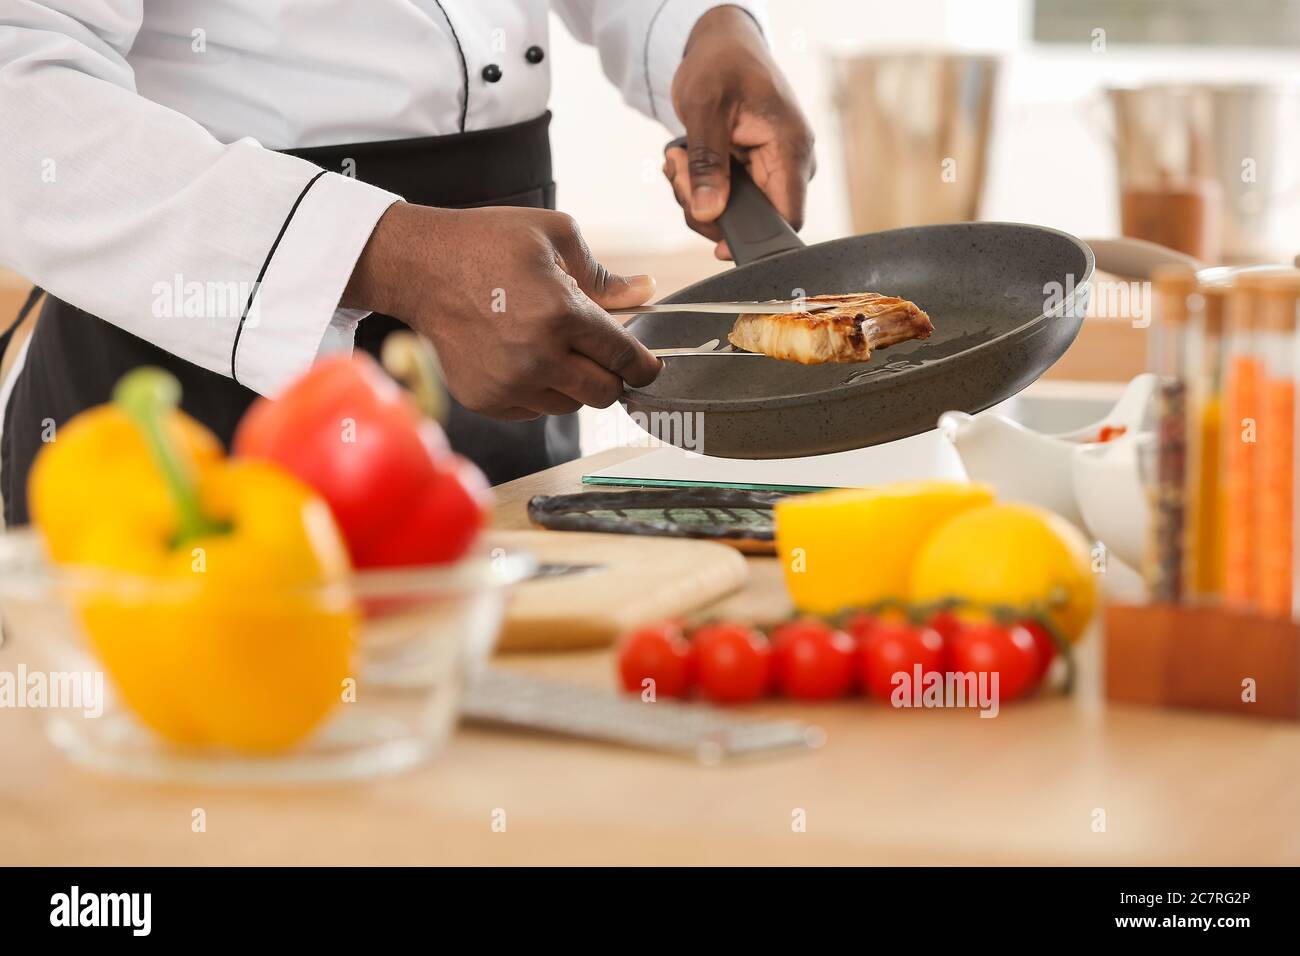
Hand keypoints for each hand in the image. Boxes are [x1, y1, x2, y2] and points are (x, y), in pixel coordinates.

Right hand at [343, 202, 661, 419]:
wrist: (419, 267)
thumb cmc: (486, 243)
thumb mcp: (551, 235)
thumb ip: (603, 273)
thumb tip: (645, 290)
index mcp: (561, 314)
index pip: (625, 358)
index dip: (644, 366)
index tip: (648, 367)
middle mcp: (537, 357)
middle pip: (603, 393)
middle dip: (611, 376)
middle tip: (599, 355)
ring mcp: (509, 383)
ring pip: (569, 406)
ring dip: (573, 384)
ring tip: (553, 349)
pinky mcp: (486, 400)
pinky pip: (533, 410)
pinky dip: (538, 391)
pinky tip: (523, 358)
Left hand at [666, 5, 815, 259]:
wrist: (723, 47)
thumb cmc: (721, 65)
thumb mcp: (705, 109)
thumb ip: (707, 163)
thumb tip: (709, 211)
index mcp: (791, 148)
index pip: (788, 218)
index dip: (755, 239)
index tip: (716, 241)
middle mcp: (790, 164)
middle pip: (753, 220)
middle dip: (707, 207)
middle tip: (678, 173)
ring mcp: (773, 170)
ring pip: (734, 213)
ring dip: (696, 195)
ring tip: (678, 159)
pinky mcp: (754, 172)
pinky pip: (726, 198)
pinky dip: (699, 188)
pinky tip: (685, 162)